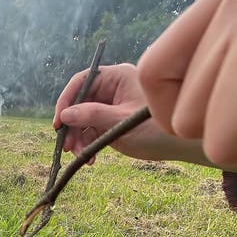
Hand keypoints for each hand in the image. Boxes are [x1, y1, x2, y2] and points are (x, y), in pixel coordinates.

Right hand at [53, 63, 213, 164]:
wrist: (178, 145)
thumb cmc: (155, 128)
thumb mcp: (121, 122)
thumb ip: (93, 116)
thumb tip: (66, 115)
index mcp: (116, 77)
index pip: (82, 82)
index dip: (66, 101)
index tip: (59, 122)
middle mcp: (112, 88)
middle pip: (79, 102)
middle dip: (72, 126)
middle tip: (66, 147)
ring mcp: (111, 105)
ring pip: (83, 119)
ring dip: (78, 139)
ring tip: (80, 156)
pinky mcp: (111, 121)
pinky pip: (92, 130)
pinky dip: (88, 144)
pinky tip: (90, 159)